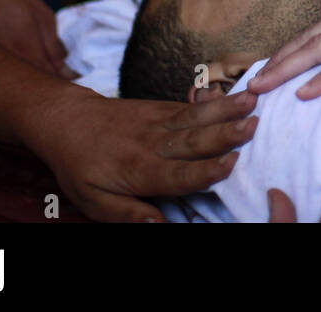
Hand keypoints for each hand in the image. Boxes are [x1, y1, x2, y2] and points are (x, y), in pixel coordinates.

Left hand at [28, 88, 256, 221]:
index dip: (205, 170)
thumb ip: (127, 214)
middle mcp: (154, 143)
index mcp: (139, 170)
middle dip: (225, 133)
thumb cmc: (80, 166)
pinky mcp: (163, 107)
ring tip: (254, 100)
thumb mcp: (93, 201)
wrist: (66, 120)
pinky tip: (239, 94)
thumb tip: (160, 226)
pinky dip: (218, 100)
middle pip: (194, 140)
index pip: (177, 173)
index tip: (231, 163)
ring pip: (197, 117)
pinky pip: (192, 105)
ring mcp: (160, 121)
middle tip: (254, 126)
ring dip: (227, 109)